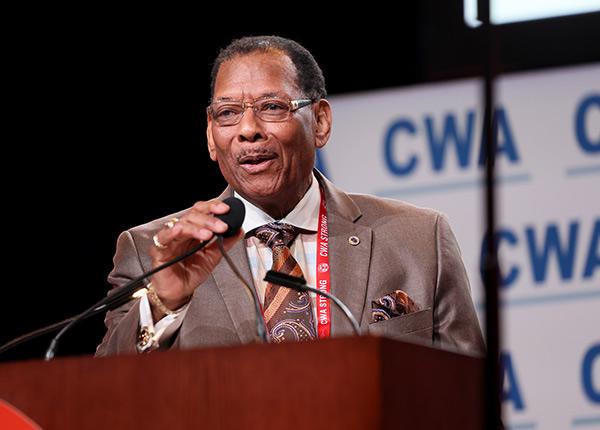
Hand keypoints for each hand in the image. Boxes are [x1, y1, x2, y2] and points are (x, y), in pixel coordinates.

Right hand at [148, 199, 243, 318]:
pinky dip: (172, 233)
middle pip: (193, 215)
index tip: (226, 210)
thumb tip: (238, 229)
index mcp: (194, 229)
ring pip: (181, 224)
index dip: (213, 207)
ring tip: (208, 234)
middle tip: (222, 226)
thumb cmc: (191, 273)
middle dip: (209, 219)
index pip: (201, 210)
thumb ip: (225, 242)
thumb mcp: (213, 256)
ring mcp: (170, 239)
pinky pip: (164, 237)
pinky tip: (180, 231)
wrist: (179, 292)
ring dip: (196, 227)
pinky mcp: (159, 250)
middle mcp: (181, 231)